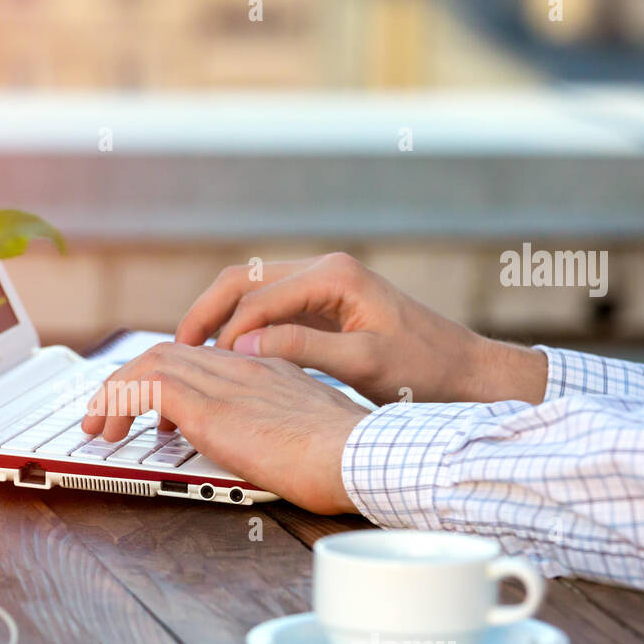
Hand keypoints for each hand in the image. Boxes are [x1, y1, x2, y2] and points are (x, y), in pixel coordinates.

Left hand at [81, 343, 368, 513]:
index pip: (203, 358)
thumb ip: (285, 431)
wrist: (359, 457)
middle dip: (130, 382)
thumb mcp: (312, 435)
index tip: (154, 413)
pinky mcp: (209, 407)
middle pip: (169, 353)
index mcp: (269, 370)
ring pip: (149, 364)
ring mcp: (226, 383)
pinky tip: (110, 430)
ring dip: (115, 394)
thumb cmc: (348, 459)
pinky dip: (118, 402)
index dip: (168, 378)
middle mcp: (244, 367)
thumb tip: (267, 451)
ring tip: (102, 429)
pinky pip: (145, 387)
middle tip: (110, 417)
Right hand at [175, 253, 547, 404]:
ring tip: (190, 356)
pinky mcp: (322, 307)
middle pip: (242, 281)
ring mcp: (322, 287)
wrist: (468, 373)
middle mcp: (324, 270)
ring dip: (217, 320)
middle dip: (205, 314)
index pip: (257, 297)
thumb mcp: (364, 363)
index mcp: (333, 275)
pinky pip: (267, 310)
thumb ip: (301, 350)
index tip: (204, 369)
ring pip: (250, 293)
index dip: (224, 332)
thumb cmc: (426, 370)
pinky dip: (239, 329)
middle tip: (175, 351)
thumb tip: (241, 346)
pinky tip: (225, 359)